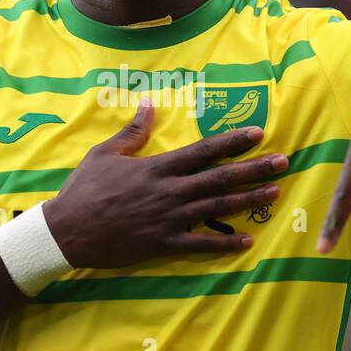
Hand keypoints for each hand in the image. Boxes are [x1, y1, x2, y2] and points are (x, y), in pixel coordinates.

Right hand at [42, 97, 288, 268]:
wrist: (67, 230)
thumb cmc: (84, 190)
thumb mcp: (105, 154)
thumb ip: (133, 131)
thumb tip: (149, 104)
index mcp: (157, 167)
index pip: (204, 150)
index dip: (233, 141)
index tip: (258, 133)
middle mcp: (169, 191)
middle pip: (220, 178)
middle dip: (254, 169)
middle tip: (283, 162)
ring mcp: (169, 219)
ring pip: (217, 208)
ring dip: (248, 200)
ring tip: (274, 192)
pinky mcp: (163, 244)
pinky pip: (200, 245)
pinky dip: (224, 243)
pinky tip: (247, 241)